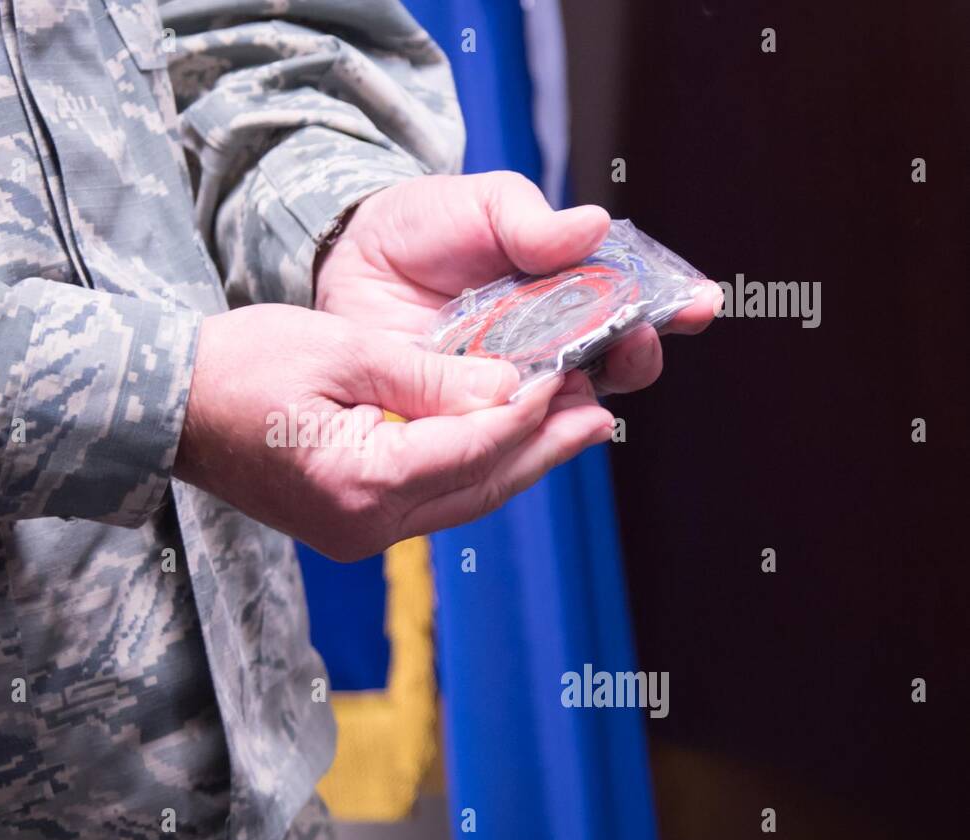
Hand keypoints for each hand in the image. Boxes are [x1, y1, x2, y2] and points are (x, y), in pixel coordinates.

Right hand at [173, 304, 612, 560]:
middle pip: (481, 488)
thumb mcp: (341, 350)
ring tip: (571, 427)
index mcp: (360, 480)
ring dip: (517, 463)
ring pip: (463, 502)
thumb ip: (432, 374)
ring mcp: (357, 534)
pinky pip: (432, 501)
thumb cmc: (238, 367)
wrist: (168, 409)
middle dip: (544, 450)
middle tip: (600, 414)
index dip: (529, 411)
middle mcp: (365, 525)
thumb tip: (512, 388)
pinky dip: (473, 471)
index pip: (474, 448)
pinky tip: (503, 442)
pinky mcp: (351, 526)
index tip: (572, 375)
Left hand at [315, 171, 723, 394]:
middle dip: (637, 352)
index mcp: (572, 285)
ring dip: (582, 394)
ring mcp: (515, 380)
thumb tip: (591, 227)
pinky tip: (525, 411)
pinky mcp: (472, 410)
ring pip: (569, 404)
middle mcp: (554, 339)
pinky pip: (508, 430)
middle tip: (634, 339)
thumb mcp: (480, 204)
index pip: (637, 300)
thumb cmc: (424, 226)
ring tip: (575, 374)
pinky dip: (524, 425)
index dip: (672, 303)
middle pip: (619, 362)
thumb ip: (530, 220)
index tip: (696, 302)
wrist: (349, 259)